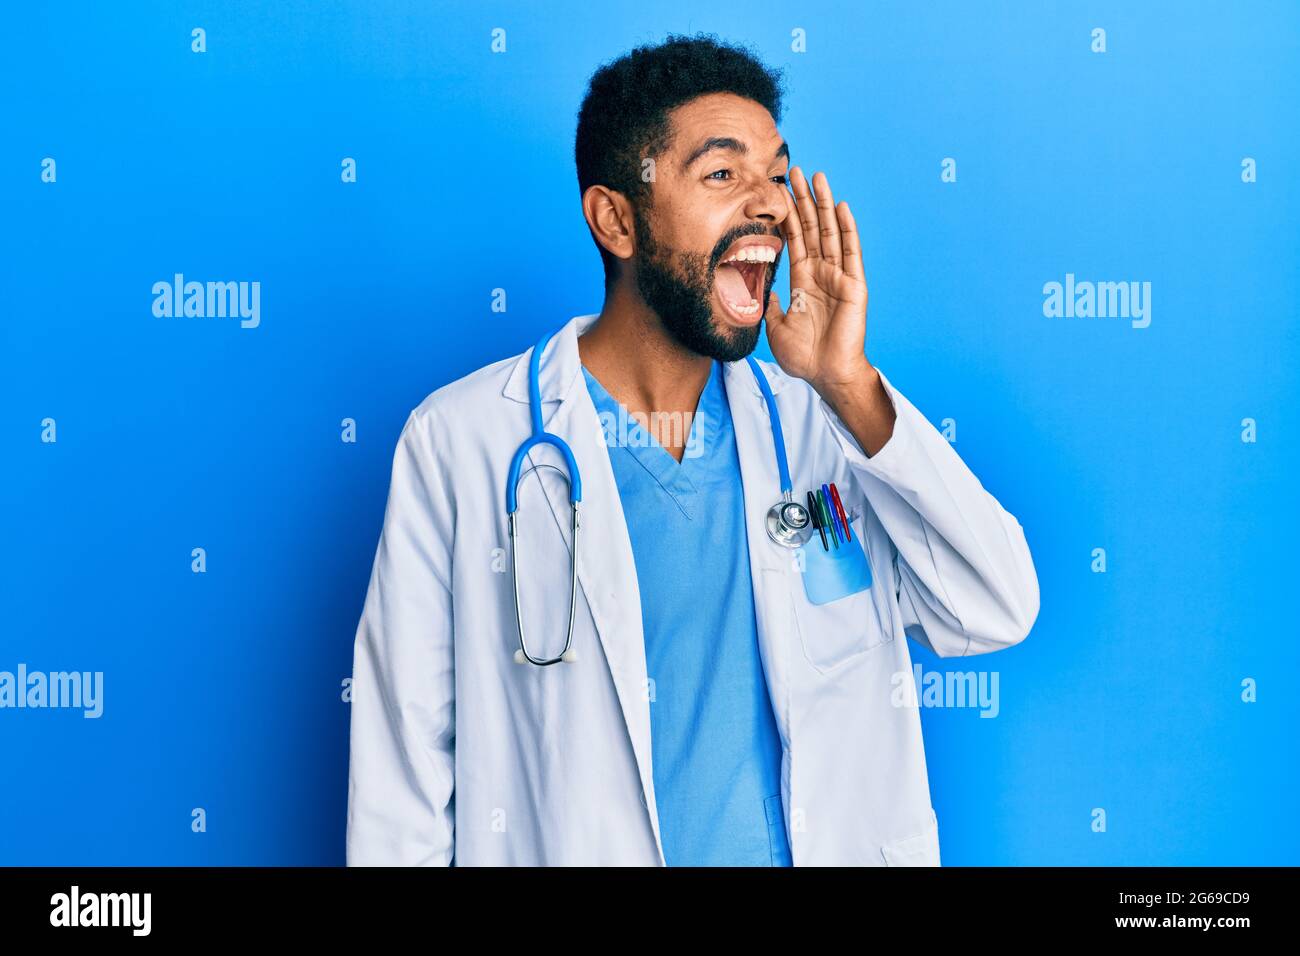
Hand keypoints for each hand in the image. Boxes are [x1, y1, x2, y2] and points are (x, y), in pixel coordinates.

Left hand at [765, 167, 872, 395]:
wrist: (826, 374)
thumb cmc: (804, 355)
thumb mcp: (774, 327)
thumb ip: (769, 305)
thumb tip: (764, 291)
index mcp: (802, 280)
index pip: (794, 239)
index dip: (788, 215)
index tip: (781, 192)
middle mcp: (821, 273)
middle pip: (812, 227)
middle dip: (803, 199)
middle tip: (796, 171)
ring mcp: (838, 277)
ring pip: (830, 232)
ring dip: (824, 204)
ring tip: (818, 178)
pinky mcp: (854, 285)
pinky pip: (851, 252)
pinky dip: (847, 229)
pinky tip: (841, 207)